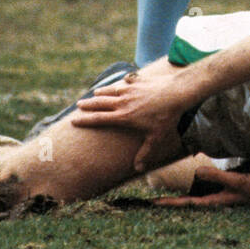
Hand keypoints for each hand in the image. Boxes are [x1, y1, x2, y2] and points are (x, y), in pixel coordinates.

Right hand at [69, 72, 190, 170]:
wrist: (176, 92)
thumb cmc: (166, 117)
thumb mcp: (156, 138)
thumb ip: (145, 153)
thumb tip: (138, 169)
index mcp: (124, 117)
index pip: (99, 119)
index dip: (85, 120)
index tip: (73, 120)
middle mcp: (123, 102)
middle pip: (100, 103)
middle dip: (88, 104)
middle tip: (78, 104)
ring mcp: (130, 89)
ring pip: (111, 90)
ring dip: (102, 91)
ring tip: (95, 92)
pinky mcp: (140, 80)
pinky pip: (128, 80)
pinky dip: (124, 81)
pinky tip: (124, 81)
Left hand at [154, 166, 249, 206]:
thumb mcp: (239, 180)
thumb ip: (219, 176)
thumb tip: (198, 172)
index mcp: (215, 200)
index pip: (187, 202)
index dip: (170, 203)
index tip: (152, 204)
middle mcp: (214, 200)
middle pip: (188, 201)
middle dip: (171, 202)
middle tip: (152, 202)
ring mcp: (219, 196)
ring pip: (196, 196)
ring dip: (182, 195)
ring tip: (165, 196)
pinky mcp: (225, 190)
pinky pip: (205, 189)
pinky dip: (195, 187)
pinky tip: (191, 183)